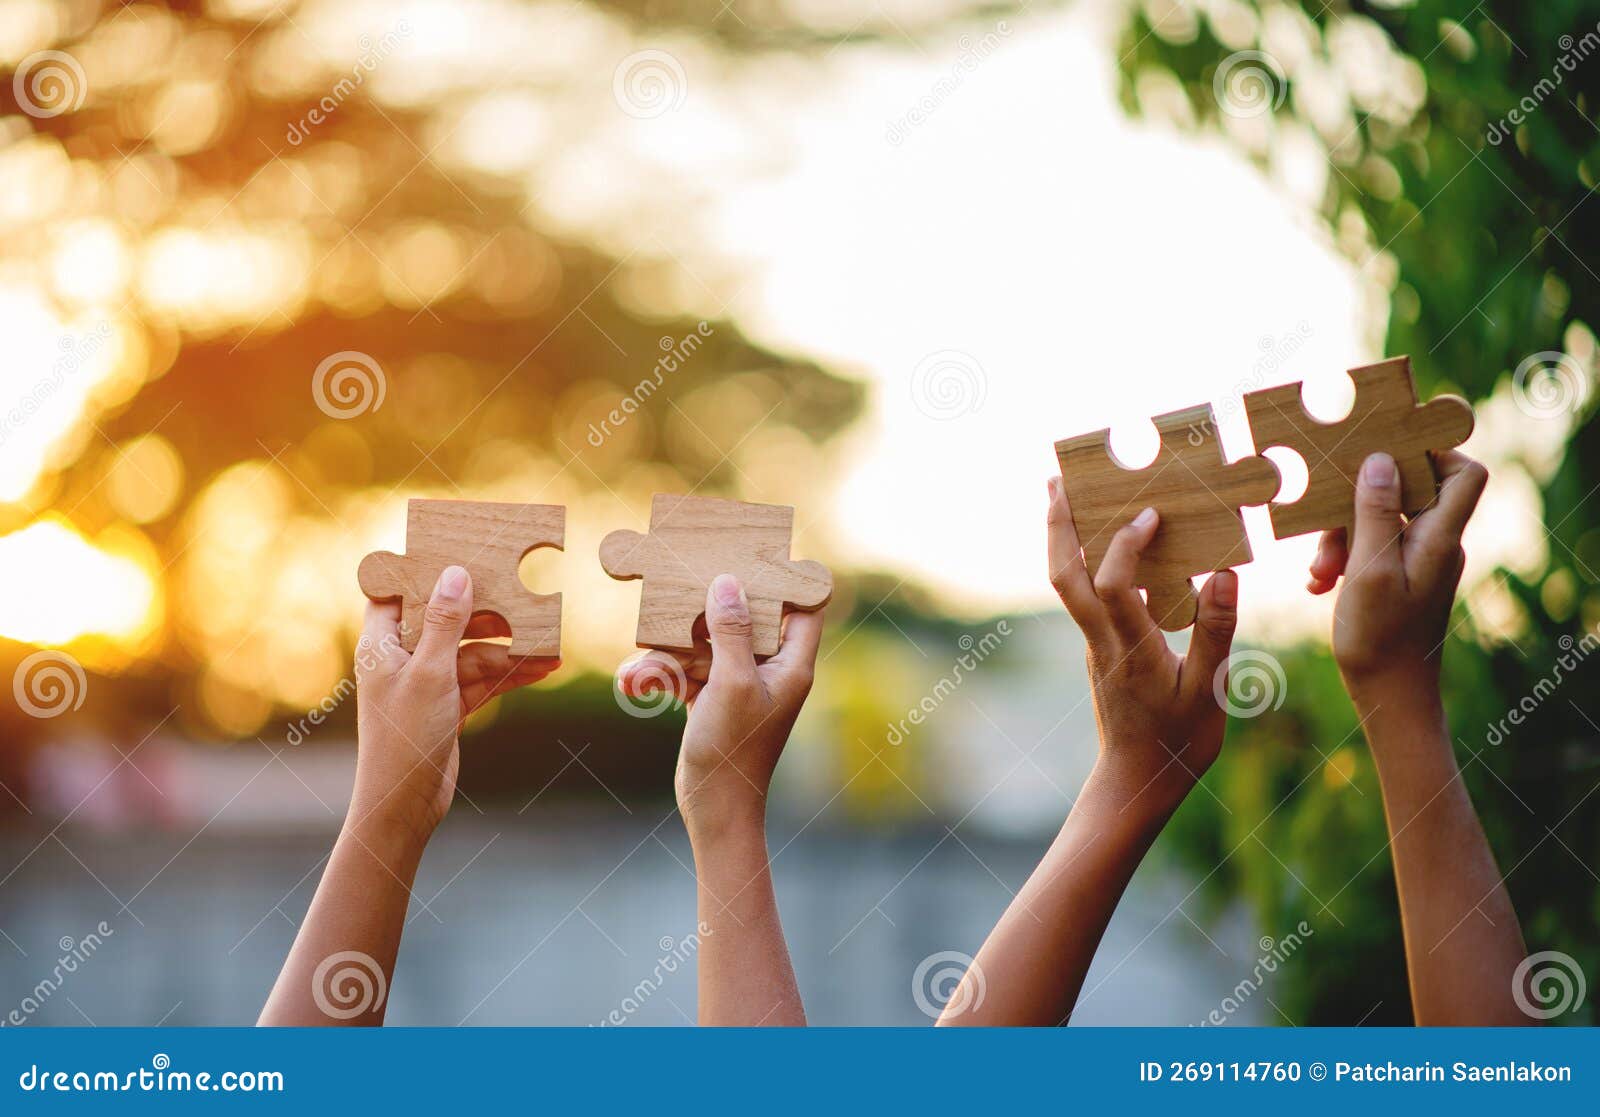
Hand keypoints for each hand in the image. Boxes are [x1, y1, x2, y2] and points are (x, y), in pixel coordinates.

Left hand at [352, 566, 560, 847]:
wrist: (406, 805)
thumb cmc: (404, 738)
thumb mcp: (431, 674)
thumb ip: (446, 623)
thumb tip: (457, 573)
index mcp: (381, 643)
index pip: (397, 591)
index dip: (425, 572)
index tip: (461, 553)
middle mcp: (402, 657)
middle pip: (447, 619)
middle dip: (487, 612)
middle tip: (525, 597)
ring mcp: (427, 682)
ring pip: (472, 652)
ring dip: (509, 650)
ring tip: (549, 646)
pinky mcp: (447, 705)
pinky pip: (482, 679)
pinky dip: (510, 675)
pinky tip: (542, 669)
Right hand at [617, 574, 823, 835]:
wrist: (715, 810)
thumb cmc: (733, 750)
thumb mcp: (731, 683)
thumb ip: (731, 632)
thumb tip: (728, 582)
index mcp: (792, 663)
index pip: (805, 606)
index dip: (786, 578)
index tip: (755, 554)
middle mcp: (771, 669)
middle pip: (748, 617)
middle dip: (710, 607)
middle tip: (684, 583)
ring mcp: (741, 683)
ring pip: (708, 645)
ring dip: (672, 651)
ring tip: (639, 666)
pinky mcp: (714, 698)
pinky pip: (690, 671)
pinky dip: (664, 675)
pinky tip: (633, 682)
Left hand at [1046, 477, 1237, 816]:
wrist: (1136, 782)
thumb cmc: (1178, 742)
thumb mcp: (1210, 691)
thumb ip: (1215, 631)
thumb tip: (1223, 573)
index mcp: (1130, 649)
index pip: (1114, 586)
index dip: (1126, 546)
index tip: (1150, 515)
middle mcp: (1102, 641)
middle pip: (1064, 575)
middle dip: (1058, 525)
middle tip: (1057, 480)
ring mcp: (1096, 644)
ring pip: (1068, 583)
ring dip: (1064, 538)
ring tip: (1069, 495)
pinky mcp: (1101, 648)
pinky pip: (1088, 595)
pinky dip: (1090, 562)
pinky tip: (1111, 545)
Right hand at [1306, 449, 1487, 708]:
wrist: (1390, 696)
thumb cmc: (1380, 638)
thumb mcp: (1369, 569)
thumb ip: (1375, 513)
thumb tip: (1380, 460)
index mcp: (1440, 539)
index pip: (1464, 473)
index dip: (1432, 453)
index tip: (1383, 454)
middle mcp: (1436, 544)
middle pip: (1406, 493)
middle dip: (1358, 505)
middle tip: (1325, 534)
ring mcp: (1418, 561)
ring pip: (1380, 521)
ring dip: (1342, 538)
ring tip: (1319, 572)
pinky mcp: (1399, 576)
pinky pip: (1372, 547)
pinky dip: (1345, 558)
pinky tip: (1320, 584)